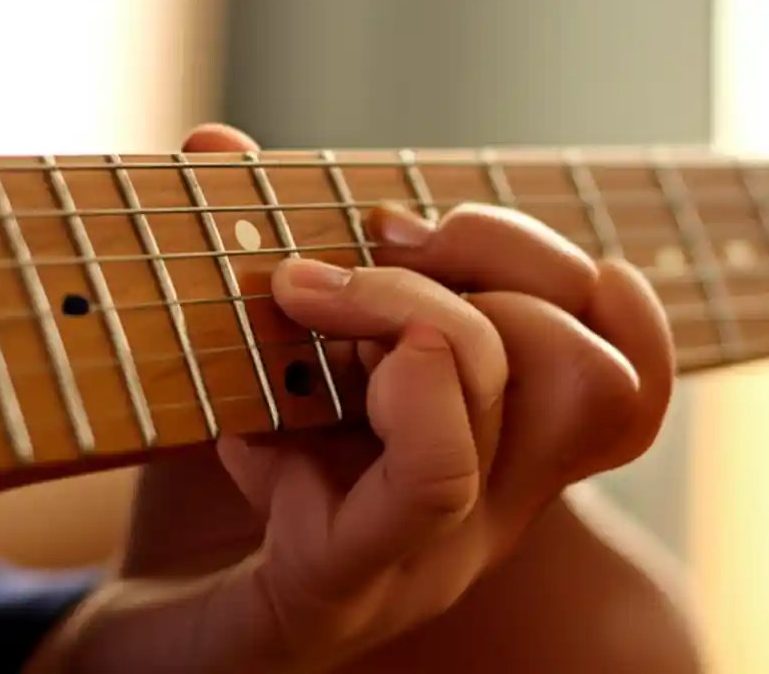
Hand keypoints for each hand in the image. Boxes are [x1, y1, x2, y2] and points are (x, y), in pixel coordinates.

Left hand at [26, 124, 674, 672]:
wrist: (142, 643)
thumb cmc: (210, 501)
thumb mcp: (247, 361)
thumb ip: (256, 255)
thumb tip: (216, 143)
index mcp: (495, 457)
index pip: (626, 371)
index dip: (584, 280)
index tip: (446, 227)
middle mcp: (487, 510)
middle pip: (583, 362)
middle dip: (489, 254)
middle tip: (376, 242)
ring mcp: (426, 554)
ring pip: (501, 397)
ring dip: (405, 304)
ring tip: (300, 293)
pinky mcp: (341, 584)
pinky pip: (423, 479)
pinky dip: (373, 387)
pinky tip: (267, 390)